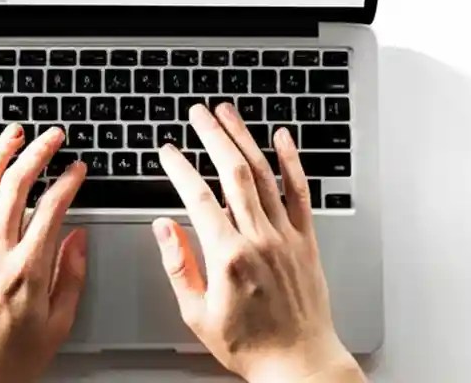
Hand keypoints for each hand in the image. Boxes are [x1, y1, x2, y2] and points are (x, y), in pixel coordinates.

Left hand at [0, 124, 87, 382]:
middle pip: (17, 185)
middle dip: (38, 152)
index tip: (78, 169)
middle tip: (52, 137)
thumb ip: (71, 277)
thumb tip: (78, 238)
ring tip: (14, 133)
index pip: (53, 207)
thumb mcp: (57, 325)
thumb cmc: (8, 362)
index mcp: (28, 270)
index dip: (69, 181)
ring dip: (1, 152)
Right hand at [152, 104, 366, 382]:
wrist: (299, 363)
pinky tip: (282, 139)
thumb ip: (178, 266)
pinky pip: (300, 192)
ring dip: (244, 139)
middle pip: (233, 173)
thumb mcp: (197, 314)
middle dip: (213, 136)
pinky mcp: (306, 240)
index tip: (168, 152)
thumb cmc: (250, 346)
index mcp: (228, 257)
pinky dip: (291, 162)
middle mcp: (259, 239)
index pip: (197, 197)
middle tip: (198, 113)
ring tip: (228, 114)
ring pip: (264, 174)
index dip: (180, 168)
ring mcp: (286, 236)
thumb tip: (164, 228)